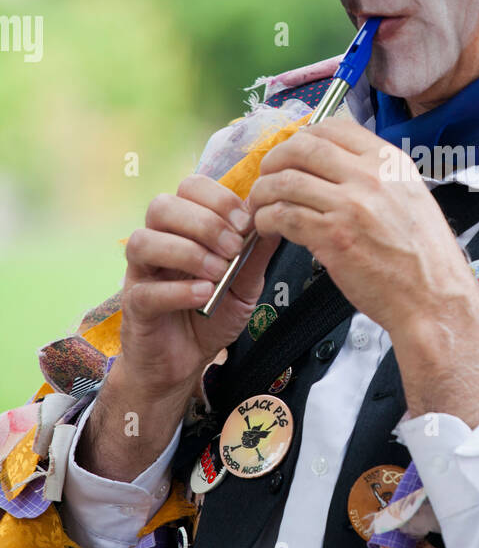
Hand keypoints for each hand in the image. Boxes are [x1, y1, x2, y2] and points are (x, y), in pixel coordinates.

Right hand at [120, 174, 280, 395]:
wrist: (187, 360)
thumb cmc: (211, 315)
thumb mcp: (246, 282)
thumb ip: (256, 252)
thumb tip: (274, 218)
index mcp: (183, 227)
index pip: (189, 187)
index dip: (219, 199)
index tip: (246, 223)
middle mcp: (158, 242)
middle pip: (162, 205)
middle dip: (205, 222)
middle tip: (233, 249)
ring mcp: (141, 272)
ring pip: (144, 240)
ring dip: (188, 252)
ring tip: (218, 273)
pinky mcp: (134, 306)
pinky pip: (146, 289)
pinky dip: (180, 290)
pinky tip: (205, 295)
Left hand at [248, 119, 478, 334]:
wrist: (434, 298)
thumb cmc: (425, 257)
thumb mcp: (412, 196)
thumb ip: (378, 175)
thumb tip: (338, 164)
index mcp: (390, 162)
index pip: (334, 127)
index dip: (303, 137)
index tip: (292, 152)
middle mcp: (370, 176)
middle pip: (302, 148)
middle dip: (275, 160)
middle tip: (267, 176)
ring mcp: (350, 205)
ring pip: (285, 181)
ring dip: (263, 192)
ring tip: (260, 206)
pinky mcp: (332, 237)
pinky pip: (284, 215)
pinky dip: (267, 219)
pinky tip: (268, 227)